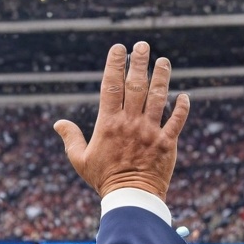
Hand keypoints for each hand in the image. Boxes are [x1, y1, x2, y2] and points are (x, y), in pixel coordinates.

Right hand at [53, 42, 189, 201]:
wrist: (131, 198)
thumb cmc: (104, 179)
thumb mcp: (80, 160)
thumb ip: (71, 138)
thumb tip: (58, 123)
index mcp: (109, 123)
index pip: (111, 86)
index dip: (115, 64)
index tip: (119, 48)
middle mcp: (131, 123)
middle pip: (136, 85)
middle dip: (139, 62)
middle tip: (142, 45)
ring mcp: (151, 131)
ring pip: (159, 97)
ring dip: (162, 77)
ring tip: (163, 61)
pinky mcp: (167, 143)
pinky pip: (177, 121)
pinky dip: (182, 107)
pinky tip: (184, 95)